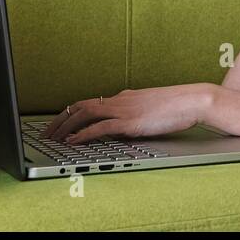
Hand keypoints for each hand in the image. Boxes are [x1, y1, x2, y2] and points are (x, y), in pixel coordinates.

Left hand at [41, 84, 212, 143]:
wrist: (194, 99)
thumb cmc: (178, 105)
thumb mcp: (150, 108)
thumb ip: (134, 113)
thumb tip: (122, 124)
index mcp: (124, 97)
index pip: (88, 103)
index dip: (69, 113)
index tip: (57, 124)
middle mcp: (119, 100)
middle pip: (80, 106)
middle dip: (59, 120)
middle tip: (45, 133)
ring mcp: (123, 110)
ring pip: (84, 114)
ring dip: (64, 128)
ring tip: (52, 139)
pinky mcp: (130, 122)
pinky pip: (99, 127)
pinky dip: (81, 134)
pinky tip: (72, 142)